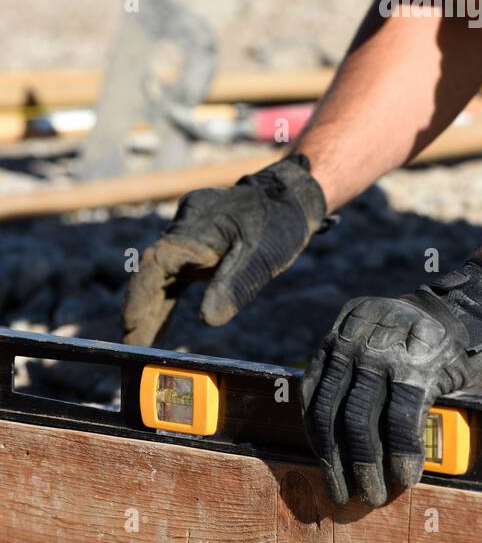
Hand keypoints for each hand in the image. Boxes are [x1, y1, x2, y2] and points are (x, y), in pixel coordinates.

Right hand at [123, 154, 326, 346]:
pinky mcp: (197, 243)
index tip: (130, 329)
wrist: (291, 196)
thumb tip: (207, 321)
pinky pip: (175, 272)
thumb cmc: (279, 223)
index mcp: (195, 228)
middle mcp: (185, 228)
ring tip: (140, 343)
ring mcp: (189, 234)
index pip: (155, 264)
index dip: (139, 298)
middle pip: (152, 272)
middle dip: (140, 309)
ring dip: (152, 307)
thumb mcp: (261, 257)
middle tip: (131, 346)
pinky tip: (159, 324)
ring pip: (161, 274)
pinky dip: (167, 297)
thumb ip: (234, 286)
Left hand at [301, 258, 481, 505]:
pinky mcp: (418, 368)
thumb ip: (358, 373)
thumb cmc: (428, 337)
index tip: (325, 468)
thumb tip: (341, 442)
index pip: (315, 392)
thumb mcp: (382, 338)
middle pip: (333, 411)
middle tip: (345, 495)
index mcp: (343, 330)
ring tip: (374, 495)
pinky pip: (400, 423)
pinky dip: (402, 455)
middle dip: (337, 462)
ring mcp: (385, 352)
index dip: (317, 438)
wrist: (478, 310)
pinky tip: (406, 476)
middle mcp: (357, 338)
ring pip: (360, 421)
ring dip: (366, 466)